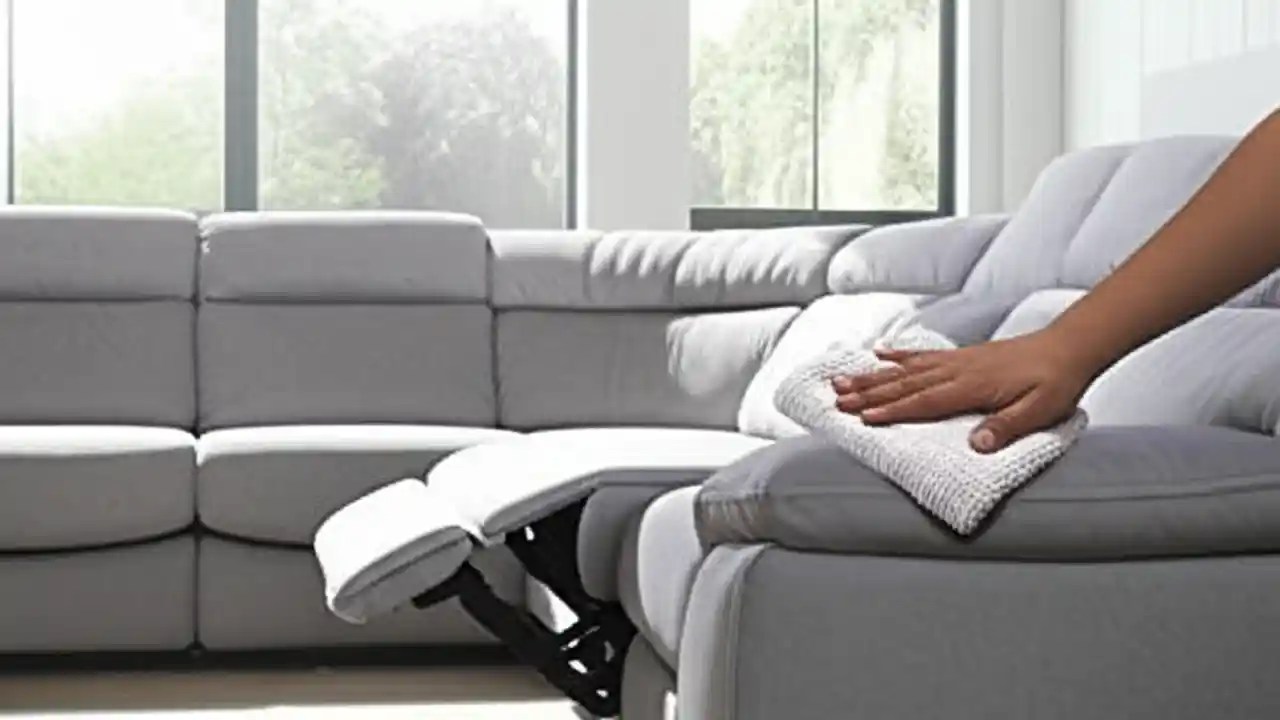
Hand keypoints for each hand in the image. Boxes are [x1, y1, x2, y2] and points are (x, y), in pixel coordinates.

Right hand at [831, 329, 1097, 452]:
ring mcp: (958, 360)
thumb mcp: (1041, 411)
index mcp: (974, 386)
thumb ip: (1008, 426)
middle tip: (837, 399)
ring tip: (843, 378)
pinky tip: (880, 354)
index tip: (864, 417)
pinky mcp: (962, 356)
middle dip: (869, 392)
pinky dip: (899, 355)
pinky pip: (923, 355)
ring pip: (906, 369)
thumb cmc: (1057, 382)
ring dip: (873, 375)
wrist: (1071, 347)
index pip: (926, 401)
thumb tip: (976, 445)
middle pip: (906, 383)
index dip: (894, 410)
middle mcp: (959, 370)